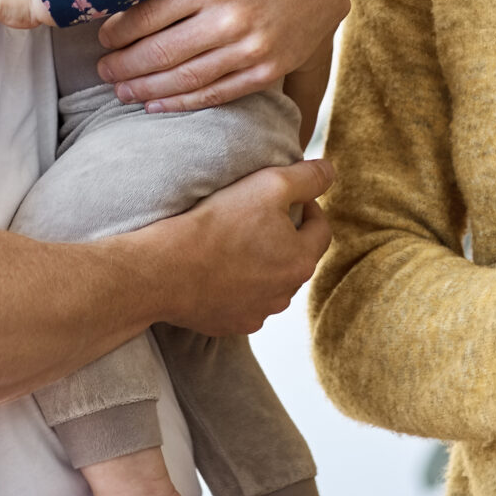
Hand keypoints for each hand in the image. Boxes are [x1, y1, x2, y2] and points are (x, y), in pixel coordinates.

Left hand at [94, 0, 347, 112]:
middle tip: (104, 71)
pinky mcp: (267, 69)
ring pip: (184, 78)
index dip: (117, 32)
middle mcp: (230, 15)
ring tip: (121, 91)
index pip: (148, 14)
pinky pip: (216, 94)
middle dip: (124, 66)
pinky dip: (182, 103)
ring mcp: (251, 46)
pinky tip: (156, 104)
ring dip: (145, 89)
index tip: (102, 38)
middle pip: (160, 52)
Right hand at [155, 157, 337, 335]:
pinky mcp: (232, 324)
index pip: (321, 229)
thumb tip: (330, 171)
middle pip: (295, 256)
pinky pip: (244, 301)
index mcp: (300, 261)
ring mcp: (258, 313)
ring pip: (271, 281)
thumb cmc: (217, 224)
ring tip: (234, 240)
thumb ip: (308, 177)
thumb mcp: (269, 184)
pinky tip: (217, 267)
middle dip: (284, 235)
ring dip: (262, 262)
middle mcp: (285, 294)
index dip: (307, 206)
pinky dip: (238, 285)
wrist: (165, 270)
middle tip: (256, 214)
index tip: (283, 194)